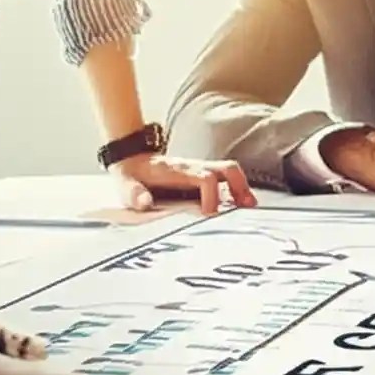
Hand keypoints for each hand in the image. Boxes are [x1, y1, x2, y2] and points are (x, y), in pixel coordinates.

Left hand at [112, 154, 255, 215]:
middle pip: (227, 169)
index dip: (212, 197)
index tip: (210, 216)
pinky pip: (225, 177)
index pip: (205, 178)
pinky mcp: (202, 173)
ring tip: (249, 207)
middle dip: (239, 187)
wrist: (132, 157)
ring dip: (242, 187)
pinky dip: (236, 188)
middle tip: (245, 207)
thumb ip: (134, 194)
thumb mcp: (126, 184)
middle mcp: (194, 167)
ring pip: (230, 171)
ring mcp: (200, 168)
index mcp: (178, 171)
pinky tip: (239, 204)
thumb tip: (145, 202)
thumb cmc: (132, 175)